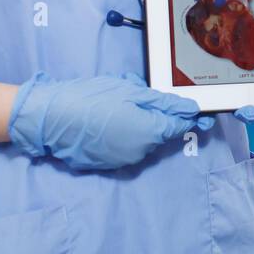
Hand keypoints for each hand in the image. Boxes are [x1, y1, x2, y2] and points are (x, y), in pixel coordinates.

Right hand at [9, 72, 202, 170]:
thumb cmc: (91, 98)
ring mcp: (123, 159)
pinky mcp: (108, 162)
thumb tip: (190, 110)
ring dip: (139, 123)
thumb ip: (164, 103)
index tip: (202, 114)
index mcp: (150, 132)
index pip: (179, 126)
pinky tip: (107, 119)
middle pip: (161, 132)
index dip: (191, 118)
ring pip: (143, 139)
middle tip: (139, 96)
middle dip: (157, 116)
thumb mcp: (131, 91)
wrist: (52, 118)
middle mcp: (141, 151)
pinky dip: (123, 133)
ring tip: (117, 104)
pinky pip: (126, 146)